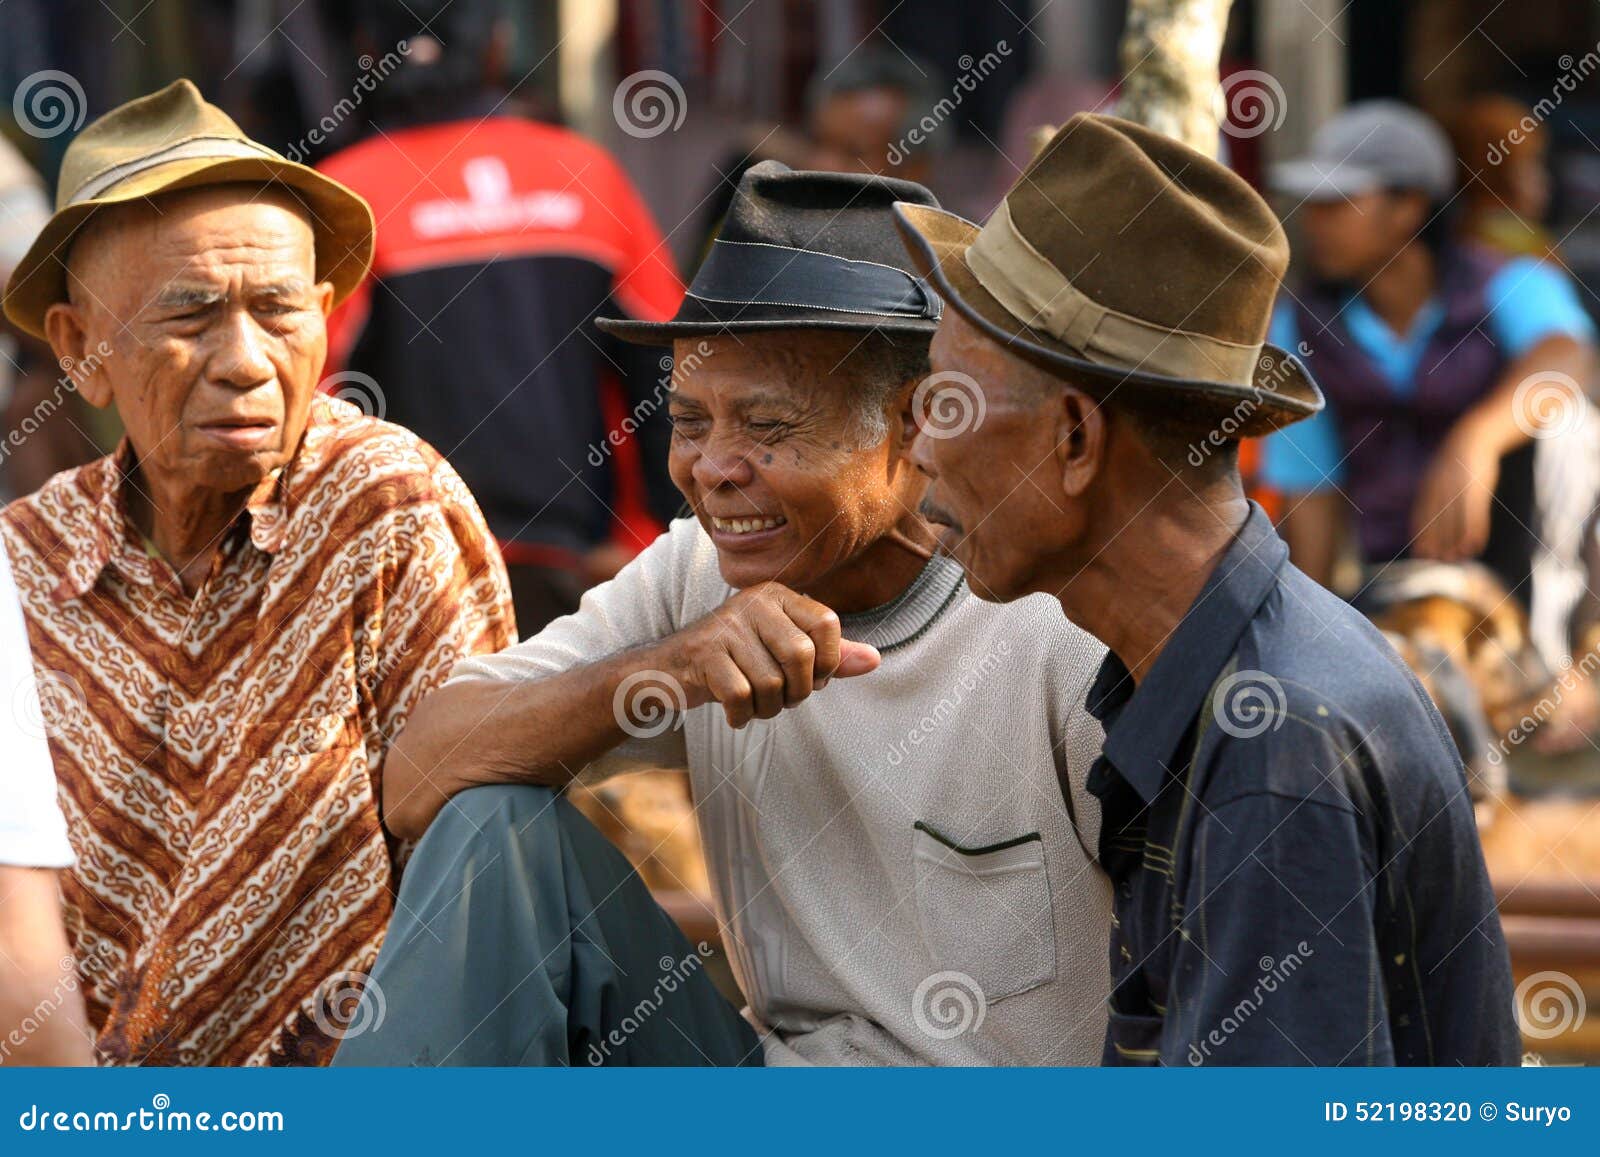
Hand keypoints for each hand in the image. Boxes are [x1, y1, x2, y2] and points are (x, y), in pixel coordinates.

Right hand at [652, 582, 879, 727]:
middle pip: (801, 656)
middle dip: (798, 691)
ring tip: (756, 704)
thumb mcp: (785, 653)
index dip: (828, 661)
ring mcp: (725, 626)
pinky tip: (735, 714)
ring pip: (771, 682)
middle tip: (783, 697)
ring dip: (768, 708)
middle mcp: (753, 601)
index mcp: (778, 595)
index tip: (812, 677)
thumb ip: (830, 657)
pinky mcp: (703, 653)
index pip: (827, 623)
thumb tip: (875, 660)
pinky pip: (742, 696)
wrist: (670, 670)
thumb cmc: (738, 661)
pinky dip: (742, 716)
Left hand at [1410, 430, 1500, 561]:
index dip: (1421, 535)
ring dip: (1455, 541)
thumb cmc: (1458, 460)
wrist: (1475, 436)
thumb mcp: (1441, 473)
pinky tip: (1476, 545)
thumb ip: (1435, 491)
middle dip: (1436, 542)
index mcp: (1429, 486)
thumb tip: (1433, 511)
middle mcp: (1441, 488)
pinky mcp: (1478, 487)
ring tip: (1456, 558)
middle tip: (1437, 561)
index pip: (1421, 515)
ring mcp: (1459, 488)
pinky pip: (1475, 513)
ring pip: (1455, 521)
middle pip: (1437, 521)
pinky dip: (1475, 531)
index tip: (1420, 553)